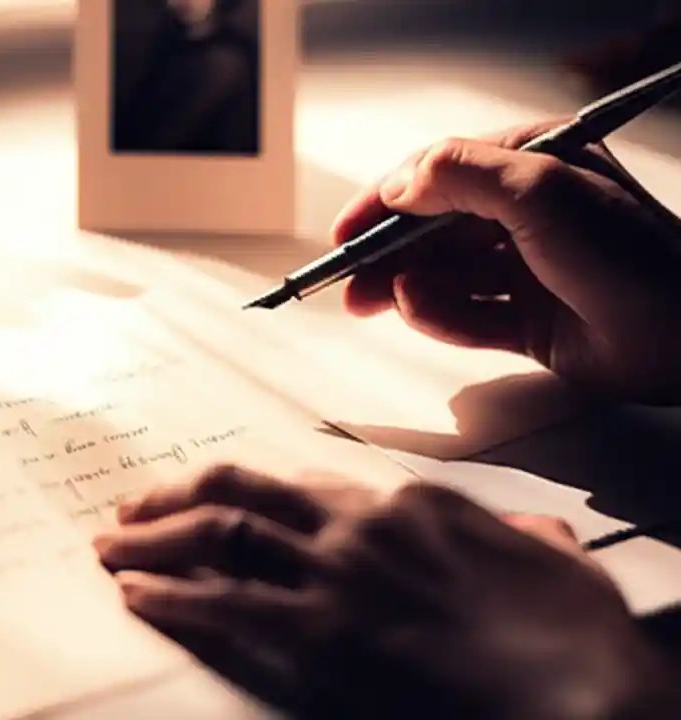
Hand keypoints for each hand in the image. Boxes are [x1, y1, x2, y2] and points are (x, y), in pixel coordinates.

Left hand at [95, 466, 679, 719]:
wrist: (583, 688)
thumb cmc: (576, 635)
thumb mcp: (556, 563)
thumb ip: (522, 540)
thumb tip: (534, 536)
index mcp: (408, 504)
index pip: (302, 483)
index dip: (247, 490)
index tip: (212, 496)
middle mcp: (359, 526)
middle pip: (242, 490)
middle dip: (176, 495)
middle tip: (131, 507)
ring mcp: (335, 576)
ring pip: (218, 536)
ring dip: (154, 539)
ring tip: (111, 546)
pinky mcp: (319, 636)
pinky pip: (223, 603)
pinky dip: (170, 594)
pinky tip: (136, 594)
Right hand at [334, 120, 680, 403]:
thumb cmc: (629, 254)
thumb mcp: (539, 191)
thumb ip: (460, 176)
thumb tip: (398, 185)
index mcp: (534, 164)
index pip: (440, 174)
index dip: (385, 202)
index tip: (346, 231)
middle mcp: (528, 214)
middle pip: (433, 230)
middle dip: (386, 254)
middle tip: (347, 278)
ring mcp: (528, 269)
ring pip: (443, 275)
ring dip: (405, 287)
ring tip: (374, 301)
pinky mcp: (529, 321)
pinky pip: (466, 317)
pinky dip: (437, 317)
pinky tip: (419, 313)